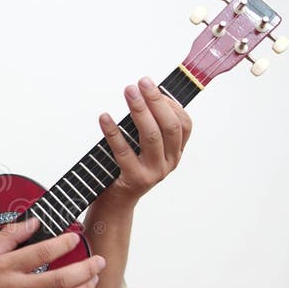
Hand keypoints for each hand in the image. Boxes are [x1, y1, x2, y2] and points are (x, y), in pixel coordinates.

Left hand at [98, 76, 192, 208]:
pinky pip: (123, 151)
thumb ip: (146, 127)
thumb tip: (143, 93)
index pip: (184, 124)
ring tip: (128, 91)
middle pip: (169, 126)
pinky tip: (104, 117)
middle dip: (156, 100)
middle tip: (140, 82)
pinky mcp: (134, 179)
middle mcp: (169, 163)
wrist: (114, 204)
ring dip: (139, 110)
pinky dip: (113, 131)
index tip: (153, 86)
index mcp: (175, 153)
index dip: (171, 103)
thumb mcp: (143, 148)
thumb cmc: (125, 169)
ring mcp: (153, 172)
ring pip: (151, 136)